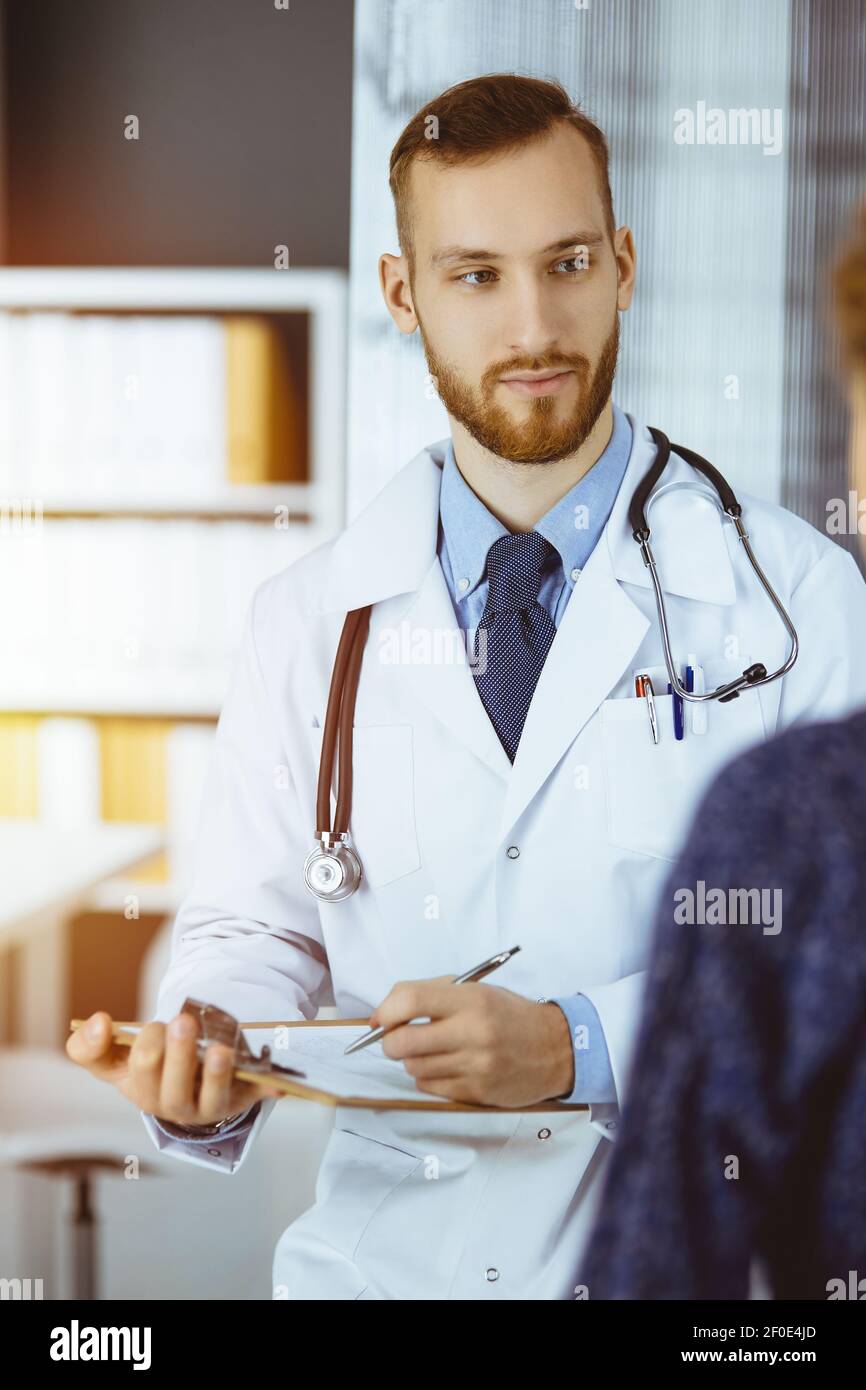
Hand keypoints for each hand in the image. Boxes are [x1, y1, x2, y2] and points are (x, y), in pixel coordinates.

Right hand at [66, 1010, 283, 1127]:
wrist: (188, 1084)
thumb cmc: (151, 1065)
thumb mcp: (116, 1057)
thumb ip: (90, 1044)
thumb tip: (97, 1022)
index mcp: (139, 1089)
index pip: (129, 1074)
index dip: (132, 1051)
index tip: (127, 1024)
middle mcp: (172, 1103)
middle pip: (170, 1089)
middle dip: (176, 1056)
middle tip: (182, 1023)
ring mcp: (210, 1104)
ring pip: (212, 1098)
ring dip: (217, 1076)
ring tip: (221, 1052)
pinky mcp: (243, 1097)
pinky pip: (256, 1095)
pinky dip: (268, 1088)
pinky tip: (279, 1084)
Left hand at [369, 977, 574, 1106]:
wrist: (557, 1048)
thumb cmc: (511, 1015)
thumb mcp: (476, 990)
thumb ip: (432, 994)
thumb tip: (386, 1012)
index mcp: (471, 1000)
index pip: (409, 1000)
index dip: (385, 1010)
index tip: (380, 1018)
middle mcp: (472, 1033)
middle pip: (402, 1042)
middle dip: (389, 1041)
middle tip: (395, 1038)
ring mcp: (475, 1066)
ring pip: (413, 1068)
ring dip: (411, 1060)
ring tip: (429, 1050)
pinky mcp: (477, 1092)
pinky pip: (430, 1088)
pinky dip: (427, 1078)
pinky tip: (444, 1066)